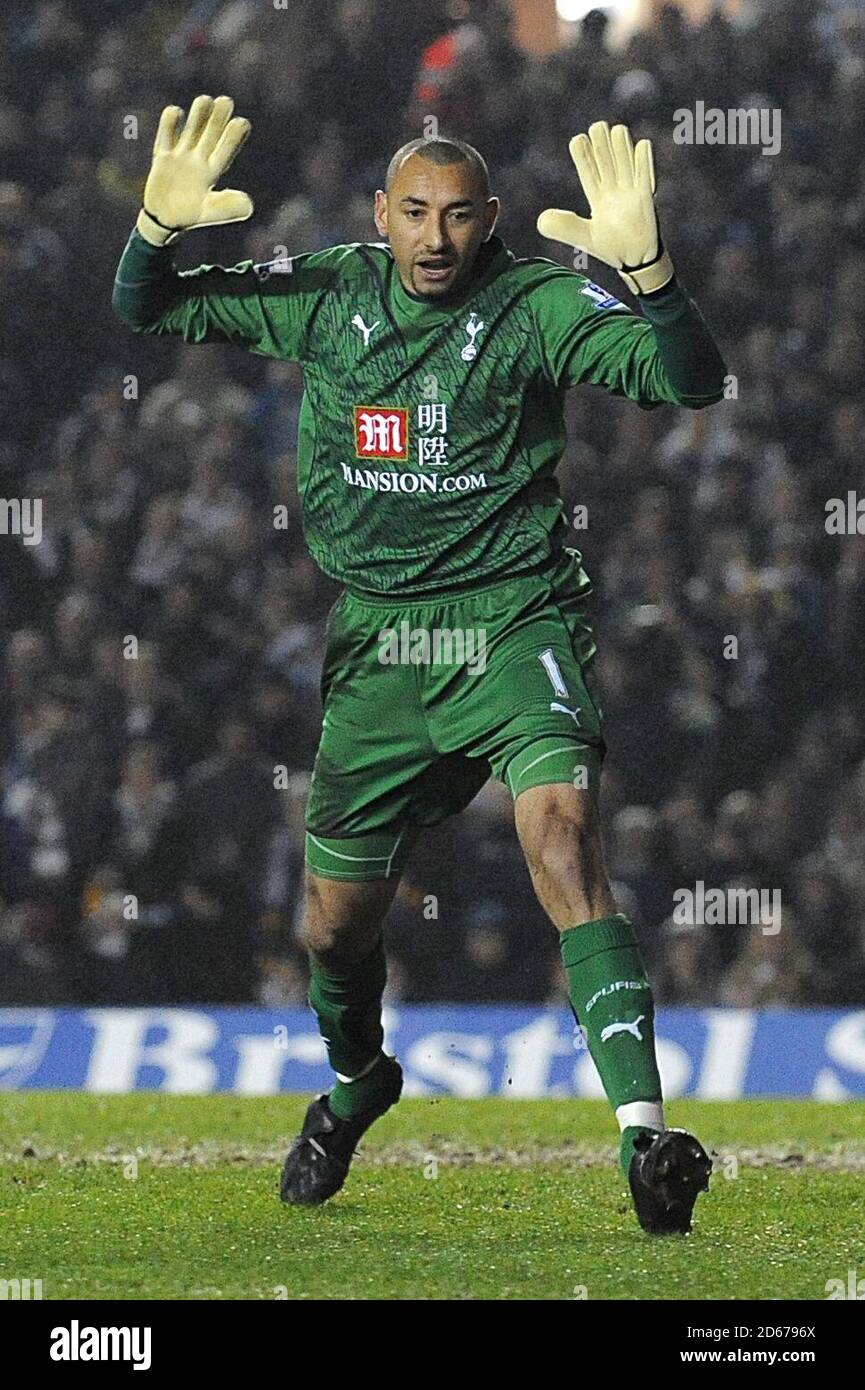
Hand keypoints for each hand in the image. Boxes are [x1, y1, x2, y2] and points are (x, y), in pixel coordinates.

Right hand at [137, 94, 252, 246]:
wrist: (164, 219)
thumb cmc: (190, 216)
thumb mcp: (210, 213)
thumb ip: (228, 207)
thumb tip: (249, 204)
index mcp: (213, 172)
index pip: (226, 151)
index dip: (233, 137)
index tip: (242, 122)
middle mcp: (199, 160)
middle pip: (210, 135)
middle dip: (218, 119)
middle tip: (226, 101)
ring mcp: (181, 156)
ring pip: (191, 131)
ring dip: (198, 115)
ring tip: (205, 100)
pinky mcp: (163, 156)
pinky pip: (166, 136)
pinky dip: (169, 124)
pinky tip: (175, 112)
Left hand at [537, 121, 672, 295]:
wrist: (636, 260)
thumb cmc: (611, 248)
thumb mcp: (584, 238)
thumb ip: (564, 228)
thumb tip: (541, 219)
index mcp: (597, 196)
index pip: (588, 169)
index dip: (583, 153)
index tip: (578, 140)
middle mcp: (613, 188)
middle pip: (605, 156)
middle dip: (601, 140)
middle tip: (598, 129)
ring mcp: (630, 190)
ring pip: (625, 156)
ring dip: (621, 144)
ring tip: (617, 132)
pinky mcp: (646, 195)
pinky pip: (645, 171)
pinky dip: (643, 158)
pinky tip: (640, 146)